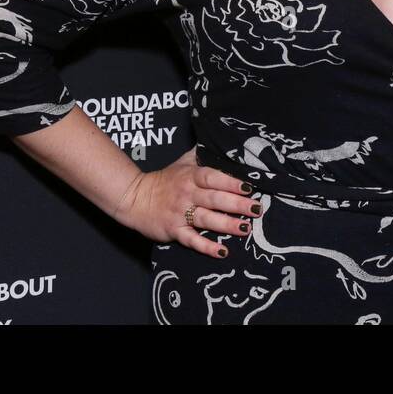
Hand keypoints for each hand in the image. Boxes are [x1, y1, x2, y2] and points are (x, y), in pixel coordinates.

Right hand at [114, 147, 261, 257]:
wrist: (135, 198)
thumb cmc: (165, 180)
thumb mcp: (183, 162)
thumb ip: (202, 154)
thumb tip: (223, 141)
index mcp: (191, 176)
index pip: (213, 177)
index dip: (230, 182)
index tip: (249, 187)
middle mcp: (187, 194)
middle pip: (215, 199)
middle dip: (237, 204)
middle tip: (257, 209)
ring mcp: (180, 214)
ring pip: (207, 219)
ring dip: (227, 225)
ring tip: (246, 229)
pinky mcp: (174, 231)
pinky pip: (192, 240)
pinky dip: (207, 247)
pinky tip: (222, 252)